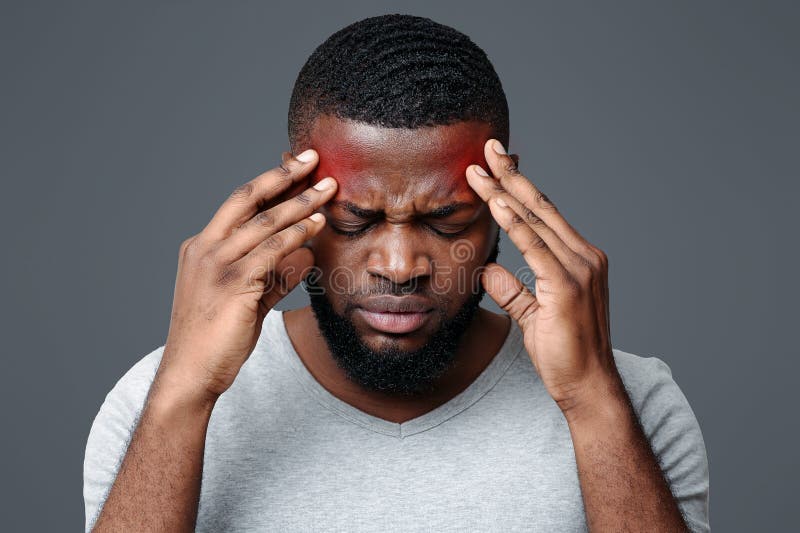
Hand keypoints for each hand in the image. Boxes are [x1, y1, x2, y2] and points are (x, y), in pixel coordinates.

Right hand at [156, 149, 336, 402]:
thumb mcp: (247, 300)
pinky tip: (317, 224)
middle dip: (284, 176)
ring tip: (328, 189)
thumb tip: (304, 254)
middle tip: (314, 159)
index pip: (240, 205)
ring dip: (300, 202)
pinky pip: (271, 250)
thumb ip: (273, 275)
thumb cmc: (216, 340)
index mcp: (201, 247)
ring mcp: (215, 264)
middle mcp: (204, 248)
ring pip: (264, 222)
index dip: (270, 183)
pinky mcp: (232, 283)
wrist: (191, 375)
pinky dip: (296, 234)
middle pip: (248, 199)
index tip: (297, 168)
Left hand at [466, 140, 616, 412]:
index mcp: (578, 260)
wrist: (588, 387)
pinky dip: (515, 222)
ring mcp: (580, 268)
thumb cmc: (564, 354)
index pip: (543, 215)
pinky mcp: (568, 285)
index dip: (518, 188)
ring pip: (536, 220)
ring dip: (505, 191)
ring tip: (480, 168)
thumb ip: (513, 290)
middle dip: (510, 175)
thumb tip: (488, 271)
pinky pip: (535, 246)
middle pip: (539, 207)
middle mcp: (584, 256)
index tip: (496, 166)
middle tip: (488, 148)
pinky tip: (497, 202)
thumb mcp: (531, 315)